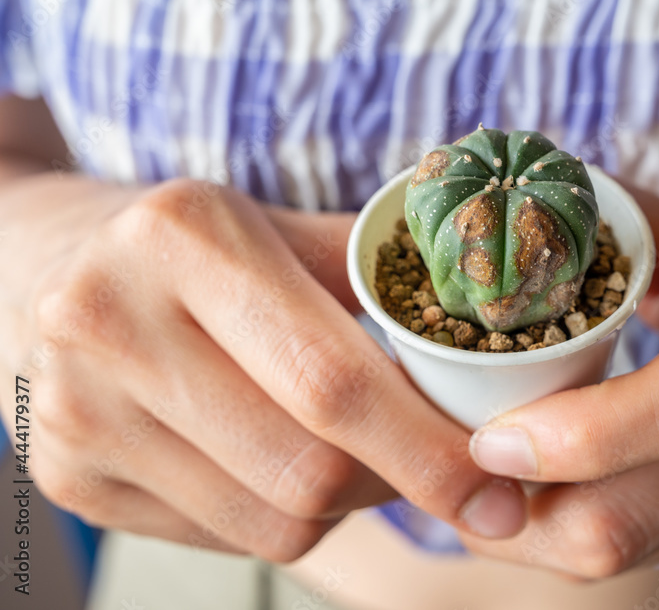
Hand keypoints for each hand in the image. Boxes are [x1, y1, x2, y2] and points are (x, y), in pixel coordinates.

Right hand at [1, 177, 526, 561]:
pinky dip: (283, 516)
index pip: (331, 379)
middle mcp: (111, 322)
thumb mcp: (282, 224)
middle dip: (401, 485)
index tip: (497, 488)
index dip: (429, 448)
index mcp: (183, 238)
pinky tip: (281, 461)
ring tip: (358, 453)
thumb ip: (380, 272)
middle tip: (448, 474)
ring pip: (273, 523)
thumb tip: (496, 334)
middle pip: (305, 469)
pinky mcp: (71, 477)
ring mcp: (78, 410)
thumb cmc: (196, 246)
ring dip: (346, 504)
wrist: (56, 267)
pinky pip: (227, 539)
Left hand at [459, 187, 658, 576]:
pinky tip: (574, 485)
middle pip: (632, 519)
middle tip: (460, 462)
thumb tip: (508, 216)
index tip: (491, 436)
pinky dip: (595, 527)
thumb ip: (615, 224)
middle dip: (517, 510)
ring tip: (498, 474)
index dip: (579, 435)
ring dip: (541, 527)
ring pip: (630, 552)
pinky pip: (658, 555)